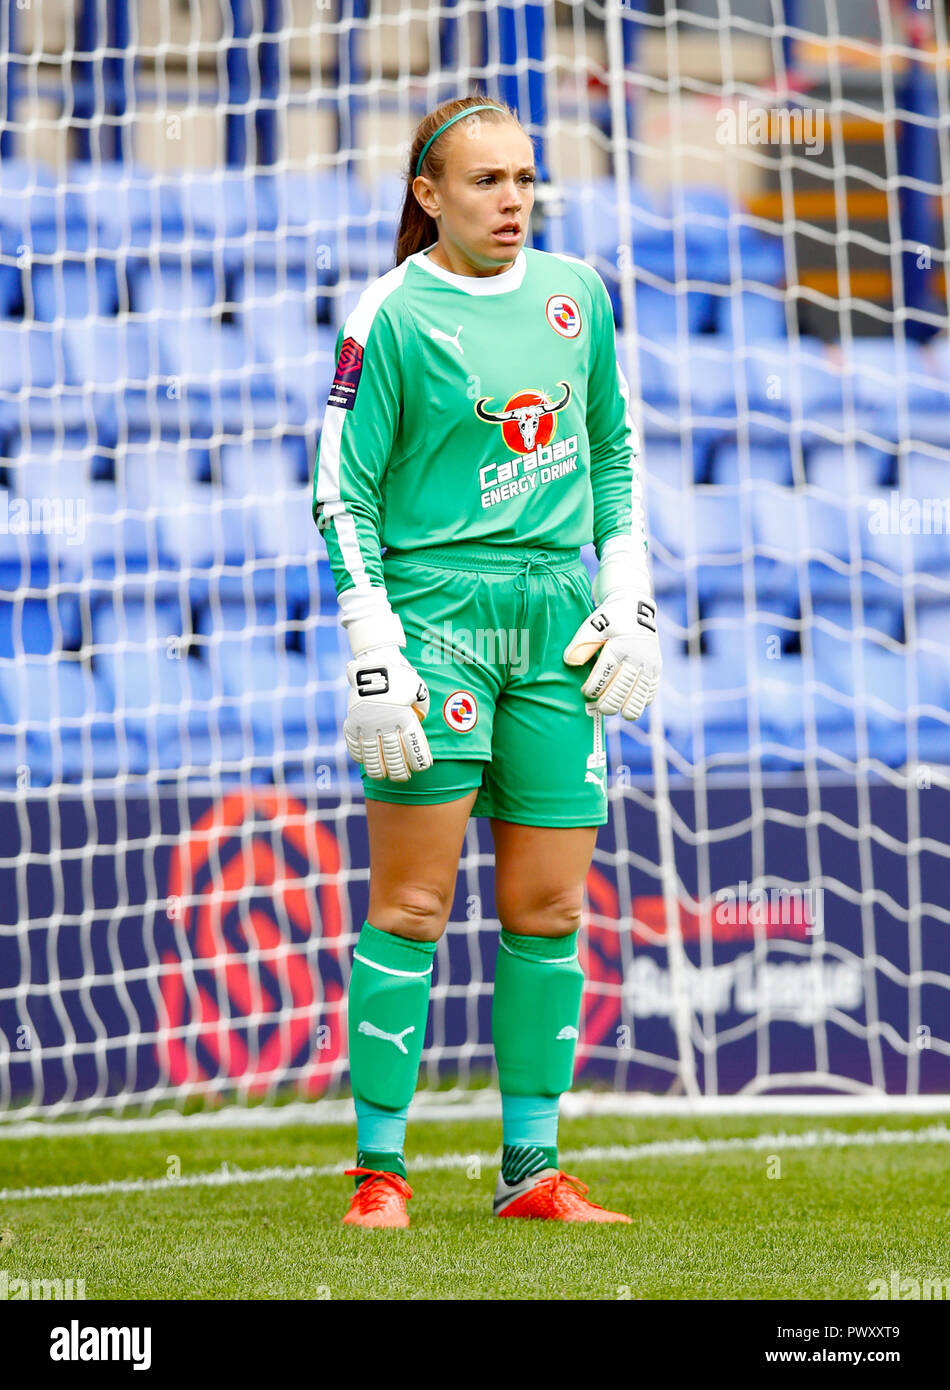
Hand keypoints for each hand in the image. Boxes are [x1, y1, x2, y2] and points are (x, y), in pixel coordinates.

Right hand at [343, 644, 432, 780]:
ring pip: (372, 754)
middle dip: (398, 771)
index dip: (418, 762)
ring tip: (380, 776)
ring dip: (376, 769)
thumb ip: (422, 706)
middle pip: (393, 756)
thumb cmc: (401, 675)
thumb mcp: (418, 688)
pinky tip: (362, 759)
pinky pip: (353, 742)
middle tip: (401, 778)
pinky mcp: (353, 719)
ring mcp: (367, 722)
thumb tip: (420, 720)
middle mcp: (386, 722)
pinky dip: (357, 754)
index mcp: (405, 716)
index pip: (413, 747)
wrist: (375, 661)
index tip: (419, 769)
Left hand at [563, 590, 660, 720]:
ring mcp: (649, 664)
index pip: (604, 674)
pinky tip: (631, 706)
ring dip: (629, 707)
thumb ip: (580, 644)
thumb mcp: (592, 626)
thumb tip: (570, 662)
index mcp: (620, 646)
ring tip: (619, 713)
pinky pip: (650, 690)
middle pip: (622, 688)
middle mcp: (637, 656)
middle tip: (601, 708)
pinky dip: (641, 701)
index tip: (586, 692)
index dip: (594, 688)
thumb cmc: (610, 619)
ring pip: (640, 694)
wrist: (636, 609)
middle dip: (610, 702)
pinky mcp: (656, 668)